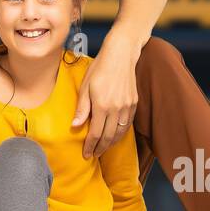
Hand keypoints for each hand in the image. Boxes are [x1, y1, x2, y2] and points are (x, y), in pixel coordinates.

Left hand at [72, 33, 139, 158]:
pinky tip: (115, 136)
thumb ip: (82, 108)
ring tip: (103, 148)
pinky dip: (121, 133)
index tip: (85, 154)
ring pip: (120, 132)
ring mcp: (127, 107)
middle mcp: (116, 109)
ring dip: (111, 143)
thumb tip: (75, 125)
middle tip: (93, 155)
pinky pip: (127, 124)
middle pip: (108, 137)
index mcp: (102, 106)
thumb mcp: (85, 86)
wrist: (121, 55)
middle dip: (100, 148)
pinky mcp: (134, 103)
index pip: (95, 134)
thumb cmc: (99, 68)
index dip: (90, 146)